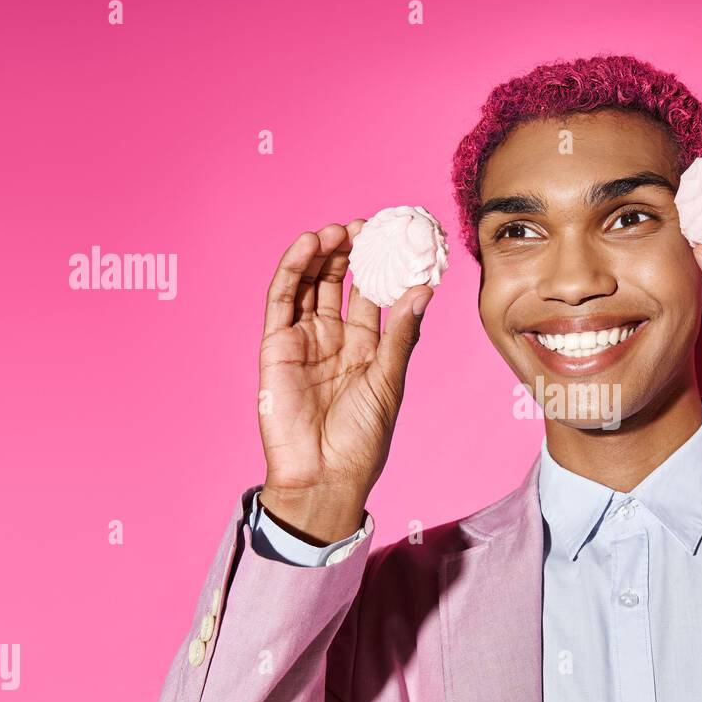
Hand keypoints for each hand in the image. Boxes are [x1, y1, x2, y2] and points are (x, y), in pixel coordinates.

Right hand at [257, 221, 434, 542]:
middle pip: (340, 284)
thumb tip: (424, 290)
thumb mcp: (388, 380)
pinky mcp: (276, 346)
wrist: (325, 475)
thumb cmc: (363, 439)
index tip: (395, 239)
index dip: (381, 268)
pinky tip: (309, 245)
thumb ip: (401, 334)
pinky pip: (282, 300)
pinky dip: (293, 270)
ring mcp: (304, 341)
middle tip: (366, 226)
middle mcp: (334, 340)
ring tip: (338, 230)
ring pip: (311, 286)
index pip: (372, 297)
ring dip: (323, 255)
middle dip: (351, 254)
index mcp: (366, 349)